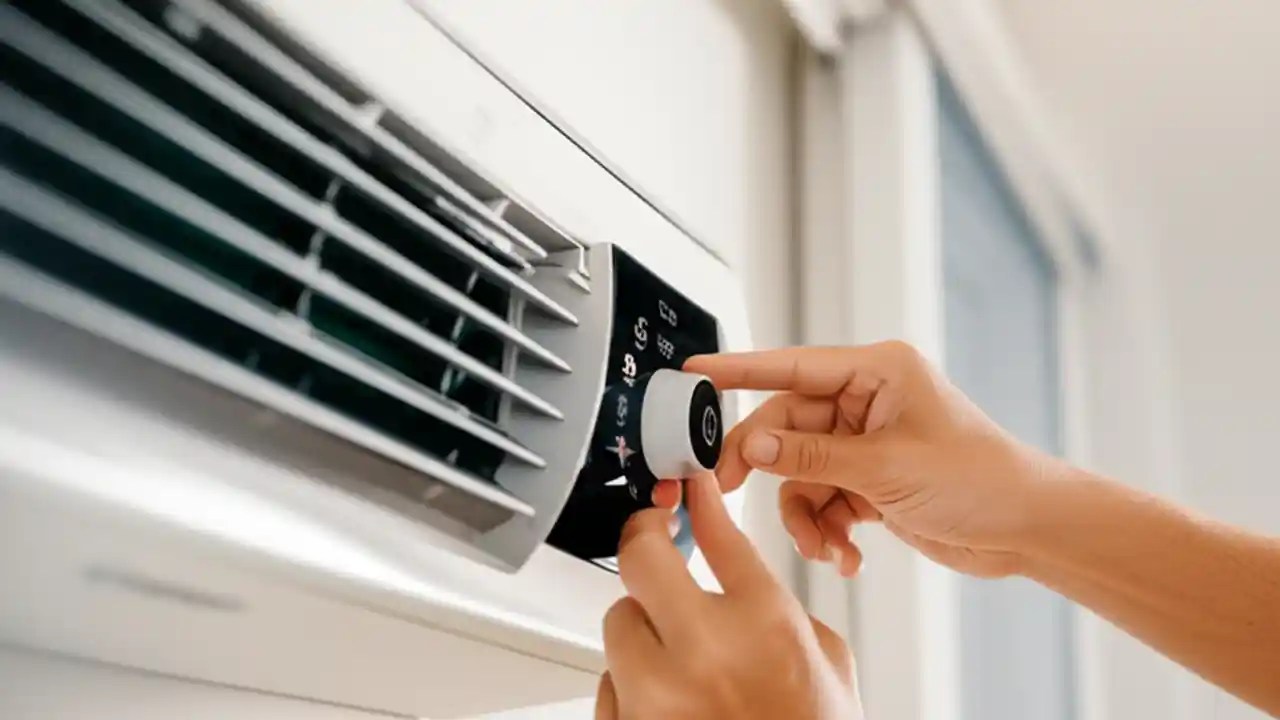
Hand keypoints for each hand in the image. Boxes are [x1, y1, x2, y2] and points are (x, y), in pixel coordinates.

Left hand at [595, 474, 860, 719]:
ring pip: (616, 621)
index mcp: (765, 625)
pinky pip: (606, 684)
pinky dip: (630, 685)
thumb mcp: (826, 663)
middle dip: (645, 541)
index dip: (695, 501)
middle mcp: (705, 654)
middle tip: (650, 537)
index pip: (718, 533)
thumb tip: (739, 574)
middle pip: (640, 558)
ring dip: (641, 628)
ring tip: (675, 655)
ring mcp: (658, 698)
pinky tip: (668, 699)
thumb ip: (781, 609)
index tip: (683, 489)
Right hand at [686, 341, 1065, 578]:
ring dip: (804, 514)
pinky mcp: (869, 480)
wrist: (1026, 528)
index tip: (694, 370)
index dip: (738, 369)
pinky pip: (821, 500)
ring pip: (798, 472)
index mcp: (875, 372)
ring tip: (825, 545)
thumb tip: (753, 444)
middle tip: (728, 490)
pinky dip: (827, 530)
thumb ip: (811, 456)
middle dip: (765, 466)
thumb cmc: (980, 478)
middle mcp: (866, 402)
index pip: (790, 366)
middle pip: (785, 425)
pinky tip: (848, 554)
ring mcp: (866, 443)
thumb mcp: (885, 468)